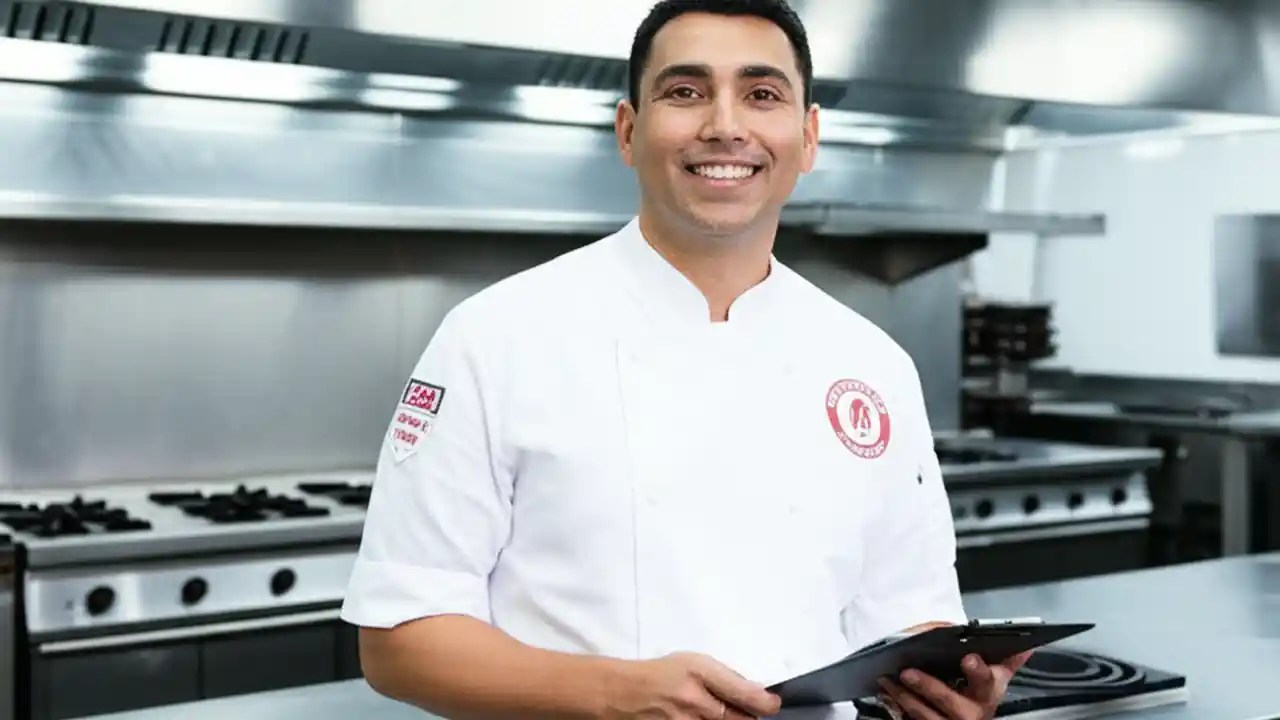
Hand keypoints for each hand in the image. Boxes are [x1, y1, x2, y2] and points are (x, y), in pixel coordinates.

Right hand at [605, 652, 781, 719]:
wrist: (622, 693)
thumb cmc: (661, 674)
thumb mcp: (692, 662)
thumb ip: (724, 677)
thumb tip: (758, 692)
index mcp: (699, 673)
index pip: (744, 694)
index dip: (765, 703)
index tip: (773, 704)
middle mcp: (693, 700)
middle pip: (739, 719)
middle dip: (748, 717)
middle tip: (748, 712)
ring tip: (715, 713)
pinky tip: (706, 718)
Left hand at [876, 651, 1032, 719]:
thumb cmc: (979, 698)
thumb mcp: (996, 681)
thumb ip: (1008, 661)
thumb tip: (1026, 646)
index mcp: (988, 694)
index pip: (988, 682)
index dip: (978, 671)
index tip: (968, 657)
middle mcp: (970, 713)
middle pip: (949, 700)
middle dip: (928, 686)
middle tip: (907, 671)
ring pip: (924, 713)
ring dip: (904, 695)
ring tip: (888, 677)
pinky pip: (912, 719)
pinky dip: (897, 704)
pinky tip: (886, 690)